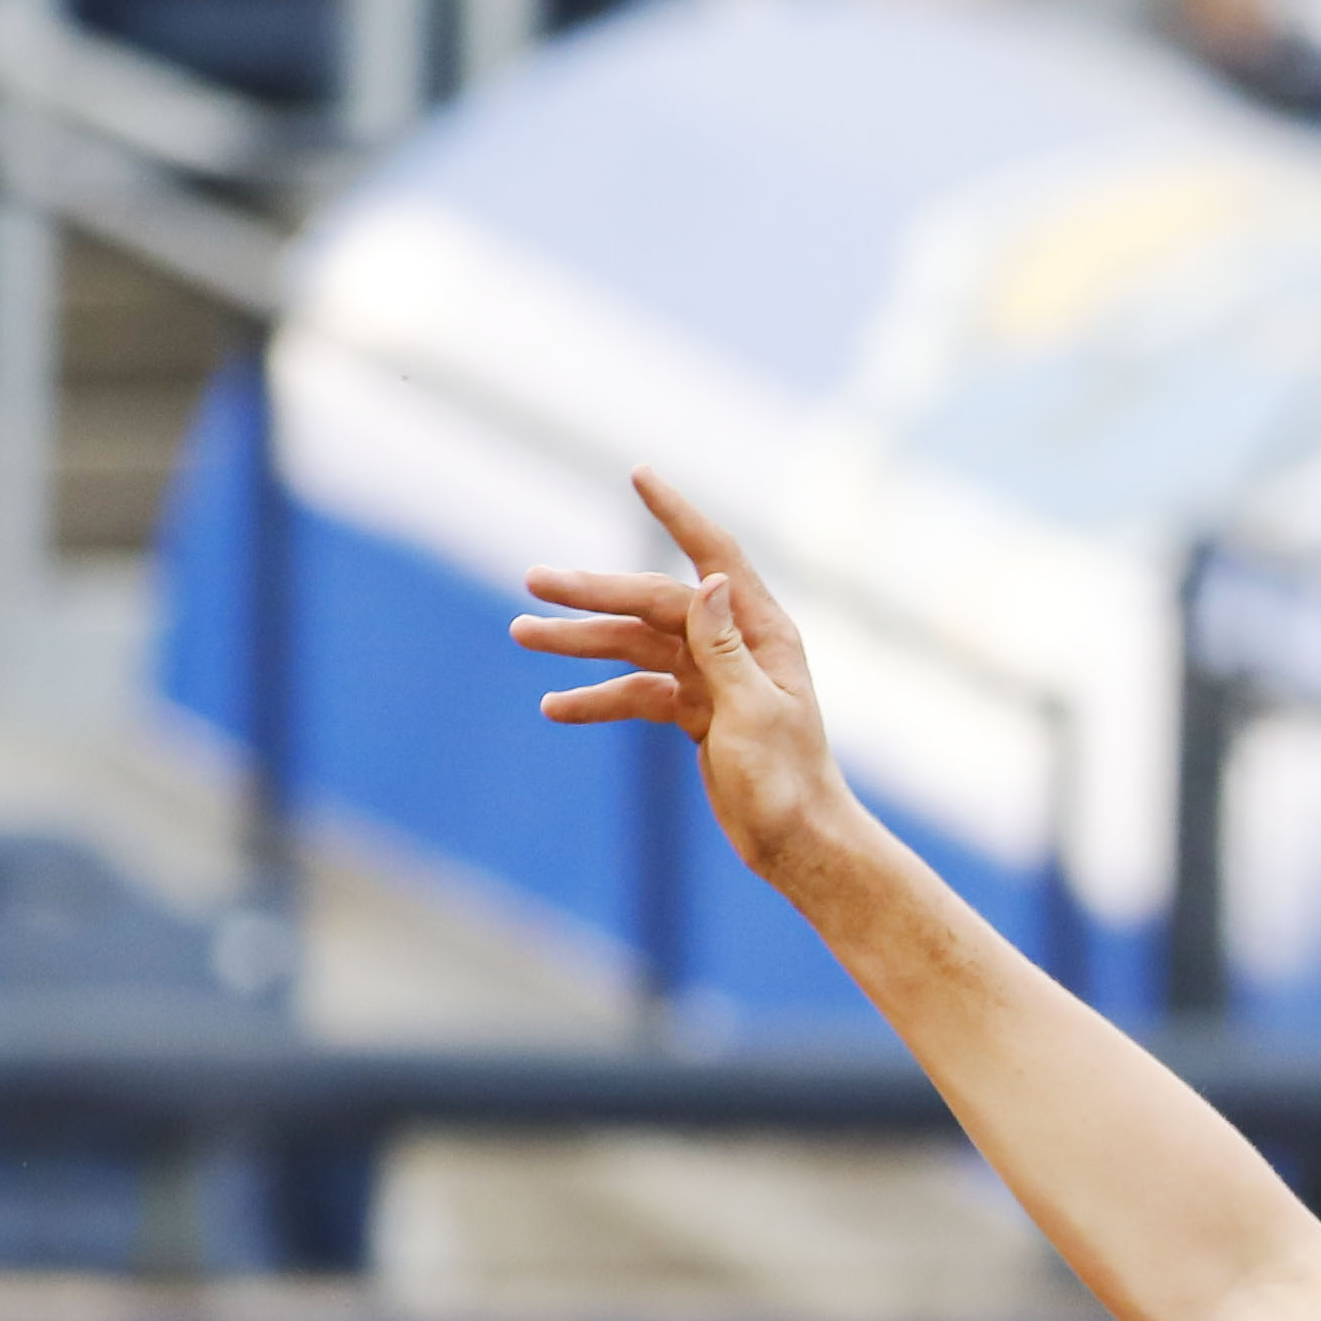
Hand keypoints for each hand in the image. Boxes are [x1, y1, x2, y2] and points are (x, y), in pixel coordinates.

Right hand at [510, 471, 862, 891]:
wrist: (798, 846)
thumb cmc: (788, 783)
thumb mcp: (753, 712)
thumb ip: (726, 647)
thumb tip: (710, 579)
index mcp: (763, 635)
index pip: (714, 558)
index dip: (677, 514)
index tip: (639, 474)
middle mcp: (737, 646)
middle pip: (654, 603)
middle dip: (594, 592)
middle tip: (533, 582)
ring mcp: (713, 679)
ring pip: (636, 646)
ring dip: (581, 641)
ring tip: (522, 634)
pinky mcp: (696, 714)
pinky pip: (637, 694)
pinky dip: (598, 699)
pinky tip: (554, 706)